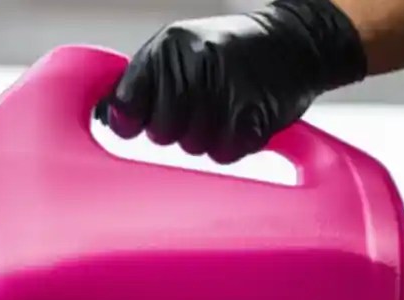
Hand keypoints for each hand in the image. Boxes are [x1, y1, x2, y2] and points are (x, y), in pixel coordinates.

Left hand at [99, 0, 366, 163]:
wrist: (295, 41)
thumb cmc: (225, 52)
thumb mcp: (175, 51)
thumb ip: (139, 82)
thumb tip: (108, 116)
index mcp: (167, 48)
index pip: (126, 106)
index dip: (134, 120)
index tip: (147, 116)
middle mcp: (195, 64)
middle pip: (160, 133)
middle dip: (177, 129)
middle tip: (202, 105)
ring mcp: (226, 88)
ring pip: (193, 147)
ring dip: (208, 138)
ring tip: (227, 107)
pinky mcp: (254, 115)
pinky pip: (225, 154)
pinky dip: (233, 146)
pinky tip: (244, 120)